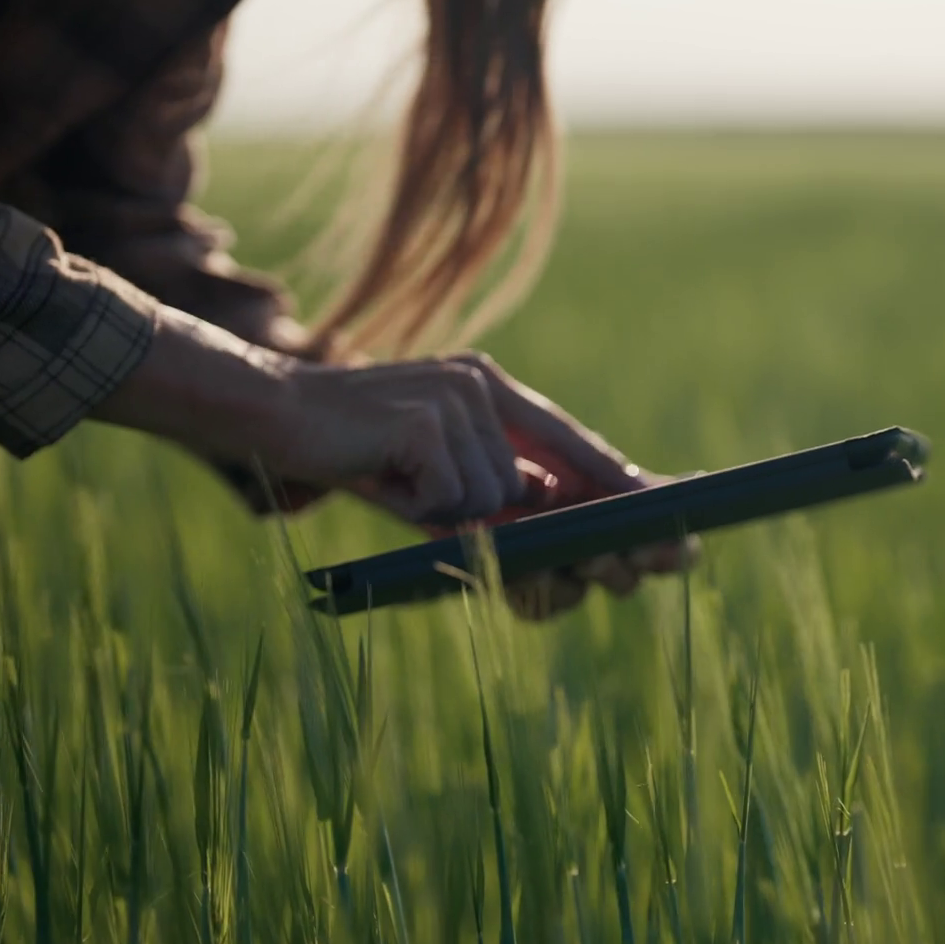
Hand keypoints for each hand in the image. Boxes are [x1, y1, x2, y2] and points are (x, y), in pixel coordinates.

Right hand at [289, 352, 696, 619]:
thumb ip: (493, 493)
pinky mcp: (426, 418)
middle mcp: (484, 385)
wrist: (269, 416)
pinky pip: (454, 501)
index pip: (574, 443)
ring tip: (403, 489)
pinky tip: (387, 480)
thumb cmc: (358, 457)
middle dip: (570, 531)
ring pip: (496, 501)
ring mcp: (457, 396)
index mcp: (493, 391)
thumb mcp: (437, 477)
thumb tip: (558, 524)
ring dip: (451, 518)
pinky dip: (422, 508)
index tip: (674, 510)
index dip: (622, 479)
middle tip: (571, 558)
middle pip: (554, 477)